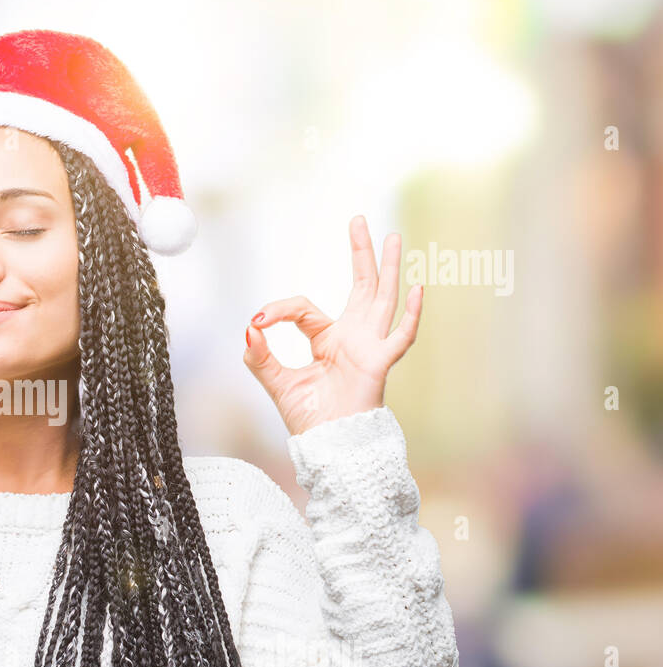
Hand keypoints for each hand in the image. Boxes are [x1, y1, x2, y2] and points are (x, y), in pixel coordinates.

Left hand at [243, 215, 422, 436]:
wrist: (328, 447)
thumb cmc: (310, 420)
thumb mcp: (277, 383)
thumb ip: (260, 358)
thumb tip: (249, 328)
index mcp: (327, 340)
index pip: (304, 309)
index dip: (278, 310)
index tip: (258, 322)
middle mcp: (352, 337)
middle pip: (361, 286)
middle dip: (360, 253)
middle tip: (359, 220)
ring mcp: (369, 347)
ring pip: (382, 300)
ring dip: (387, 268)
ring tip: (392, 237)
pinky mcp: (379, 364)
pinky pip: (400, 337)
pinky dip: (410, 316)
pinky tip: (417, 290)